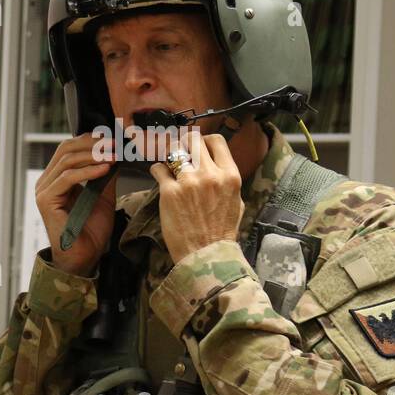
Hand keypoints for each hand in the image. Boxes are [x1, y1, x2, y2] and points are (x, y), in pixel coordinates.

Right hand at [35, 133, 117, 276]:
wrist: (85, 256)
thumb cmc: (91, 230)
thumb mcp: (103, 195)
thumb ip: (105, 175)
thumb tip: (116, 153)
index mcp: (57, 178)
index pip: (69, 148)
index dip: (91, 140)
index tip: (113, 138)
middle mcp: (47, 181)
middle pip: (66, 149)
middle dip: (92, 144)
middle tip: (114, 144)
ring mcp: (44, 190)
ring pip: (67, 161)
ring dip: (93, 155)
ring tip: (112, 155)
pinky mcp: (46, 200)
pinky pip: (67, 178)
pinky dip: (87, 171)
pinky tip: (104, 169)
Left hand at [149, 127, 243, 264]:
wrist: (205, 255)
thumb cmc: (221, 232)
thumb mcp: (237, 202)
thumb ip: (227, 180)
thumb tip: (216, 165)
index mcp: (230, 176)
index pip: (217, 141)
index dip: (206, 140)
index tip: (200, 146)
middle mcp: (210, 175)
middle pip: (194, 139)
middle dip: (186, 143)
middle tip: (181, 152)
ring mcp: (188, 182)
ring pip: (174, 150)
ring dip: (170, 156)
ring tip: (170, 165)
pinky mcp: (169, 192)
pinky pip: (158, 168)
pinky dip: (158, 170)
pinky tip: (161, 177)